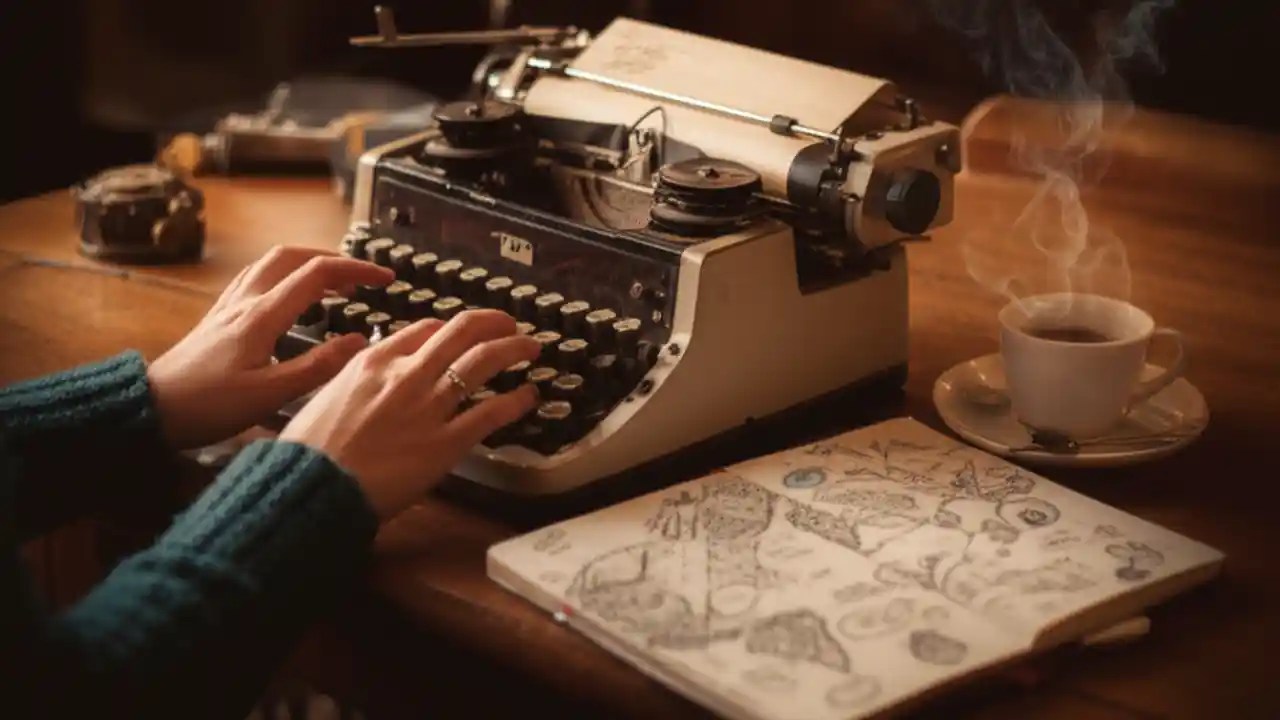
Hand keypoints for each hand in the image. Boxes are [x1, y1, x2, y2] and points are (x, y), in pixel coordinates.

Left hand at [147, 246, 394, 449]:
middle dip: (333, 258)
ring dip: (307, 263)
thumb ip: (318, 367)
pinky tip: (290, 295)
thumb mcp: (269, 395)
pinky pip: (255, 278)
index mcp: (262, 316)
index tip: (386, 280)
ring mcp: (229, 306)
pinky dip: (283, 275)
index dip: (356, 271)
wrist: (152, 409)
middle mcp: (245, 301)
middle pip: (292, 256)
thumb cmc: (208, 406)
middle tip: (362, 277)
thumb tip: (359, 341)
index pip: (317, 274)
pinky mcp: (218, 317)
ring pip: (271, 263)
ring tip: (333, 281)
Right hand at [279, 310, 540, 518]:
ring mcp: (429, 406)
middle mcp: (406, 374)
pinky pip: (491, 412)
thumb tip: (365, 380)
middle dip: (493, 323)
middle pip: (462, 332)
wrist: (312, 487)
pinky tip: (530, 396)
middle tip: (510, 326)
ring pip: (483, 362)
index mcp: (373, 361)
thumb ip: (354, 383)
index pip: (423, 329)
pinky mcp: (446, 443)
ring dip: (513, 349)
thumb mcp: (325, 399)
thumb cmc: (308, 453)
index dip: (450, 329)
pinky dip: (516, 400)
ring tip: (531, 348)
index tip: (462, 333)